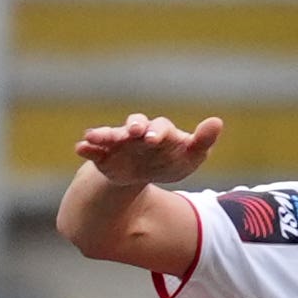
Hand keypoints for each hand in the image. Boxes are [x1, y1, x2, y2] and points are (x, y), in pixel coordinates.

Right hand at [74, 113, 222, 186]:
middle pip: (134, 124)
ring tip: (94, 136)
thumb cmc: (171, 161)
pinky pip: (94, 150)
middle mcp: (137, 133)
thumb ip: (202, 141)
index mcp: (160, 131)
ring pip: (111, 134)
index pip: (160, 127)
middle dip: (133, 127)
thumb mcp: (190, 157)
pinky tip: (80, 148)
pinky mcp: (104, 156)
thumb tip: (217, 121)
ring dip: (104, 134)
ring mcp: (119, 143)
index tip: (155, 139)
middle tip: (133, 132)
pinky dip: (87, 148)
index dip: (157, 132)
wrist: (146, 175)